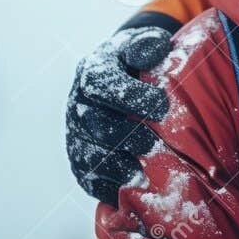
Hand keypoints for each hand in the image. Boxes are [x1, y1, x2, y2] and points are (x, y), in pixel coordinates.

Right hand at [65, 26, 172, 205]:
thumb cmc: (139, 63)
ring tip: (143, 178)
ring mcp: (76, 134)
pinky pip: (87, 178)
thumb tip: (152, 50)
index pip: (104, 84)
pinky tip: (129, 194)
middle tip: (155, 146)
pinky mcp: (80, 160)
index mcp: (93, 72)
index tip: (162, 107)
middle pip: (95, 124)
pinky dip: (107, 188)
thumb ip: (147, 45)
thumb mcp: (144, 44)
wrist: (124, 79)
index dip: (132, 97)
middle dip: (126, 137)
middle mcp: (78, 104)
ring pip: (88, 155)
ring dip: (116, 168)